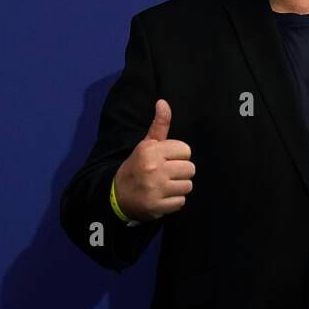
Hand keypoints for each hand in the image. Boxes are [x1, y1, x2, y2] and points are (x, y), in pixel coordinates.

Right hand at [112, 99, 194, 220]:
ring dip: (179, 187)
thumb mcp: (146, 144)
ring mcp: (155, 189)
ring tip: (164, 185)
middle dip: (181, 172)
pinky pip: (181, 201)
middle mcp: (153, 169)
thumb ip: (159, 124)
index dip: (179, 156)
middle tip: (166, 174)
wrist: (117, 196)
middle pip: (190, 169)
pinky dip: (174, 201)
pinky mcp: (157, 207)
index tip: (167, 160)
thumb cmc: (137, 166)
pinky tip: (162, 197)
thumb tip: (163, 102)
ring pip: (188, 186)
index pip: (186, 150)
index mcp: (151, 151)